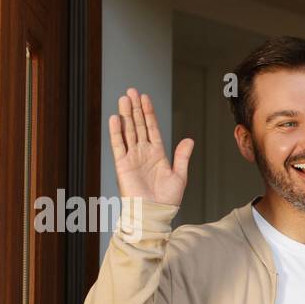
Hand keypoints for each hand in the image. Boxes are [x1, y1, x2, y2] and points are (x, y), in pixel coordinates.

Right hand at [108, 87, 193, 207]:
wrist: (155, 213)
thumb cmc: (167, 199)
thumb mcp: (179, 176)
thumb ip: (182, 157)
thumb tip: (189, 140)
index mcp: (157, 154)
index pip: (152, 128)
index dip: (148, 113)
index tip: (145, 98)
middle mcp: (143, 153)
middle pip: (138, 125)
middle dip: (135, 108)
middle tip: (132, 91)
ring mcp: (132, 157)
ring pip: (128, 131)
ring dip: (126, 115)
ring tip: (124, 98)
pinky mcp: (122, 165)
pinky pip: (118, 145)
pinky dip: (116, 132)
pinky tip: (115, 118)